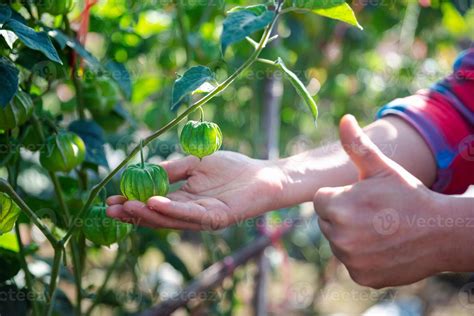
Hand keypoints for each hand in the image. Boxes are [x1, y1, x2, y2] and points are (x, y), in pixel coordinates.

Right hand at [107, 151, 286, 229]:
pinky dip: (172, 209)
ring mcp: (203, 218)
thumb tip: (146, 173)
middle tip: (110, 209)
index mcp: (185, 200)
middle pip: (158, 215)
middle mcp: (191, 213)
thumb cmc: (232, 168)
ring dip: (147, 213)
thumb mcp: (196, 164)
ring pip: (171, 218)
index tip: (110, 198)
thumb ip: (173, 170)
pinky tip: (154, 202)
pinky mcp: (216, 218)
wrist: (264, 174)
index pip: (154, 204)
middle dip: (133, 212)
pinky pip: (191, 214)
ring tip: (126, 206)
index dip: (133, 202)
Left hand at [314, 115, 446, 287]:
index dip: (340, 196)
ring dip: (352, 237)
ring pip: (338, 244)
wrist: (441, 231)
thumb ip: (356, 146)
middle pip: (327, 222)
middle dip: (343, 216)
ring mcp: (350, 260)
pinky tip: (383, 248)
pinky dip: (363, 258)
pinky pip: (352, 264)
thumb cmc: (408, 195)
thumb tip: (344, 119)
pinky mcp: (361, 277)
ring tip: (380, 229)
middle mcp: (338, 236)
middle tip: (373, 213)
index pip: (320, 200)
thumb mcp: (381, 168)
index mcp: (336, 206)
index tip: (362, 197)